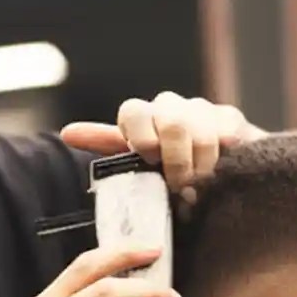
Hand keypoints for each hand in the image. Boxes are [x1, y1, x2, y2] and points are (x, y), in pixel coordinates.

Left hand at [60, 92, 266, 202]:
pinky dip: (223, 153)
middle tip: (178, 184)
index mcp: (143, 123)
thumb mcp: (143, 176)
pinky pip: (226, 130)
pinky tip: (223, 166)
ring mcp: (201, 111)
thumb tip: (67, 133)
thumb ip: (114, 155)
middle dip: (174, 155)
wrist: (225, 185)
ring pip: (198, 125)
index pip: (133, 111)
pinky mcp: (230, 118)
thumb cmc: (173, 183)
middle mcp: (169, 110)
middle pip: (170, 117)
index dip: (140, 133)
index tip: (148, 156)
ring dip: (199, 161)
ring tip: (200, 184)